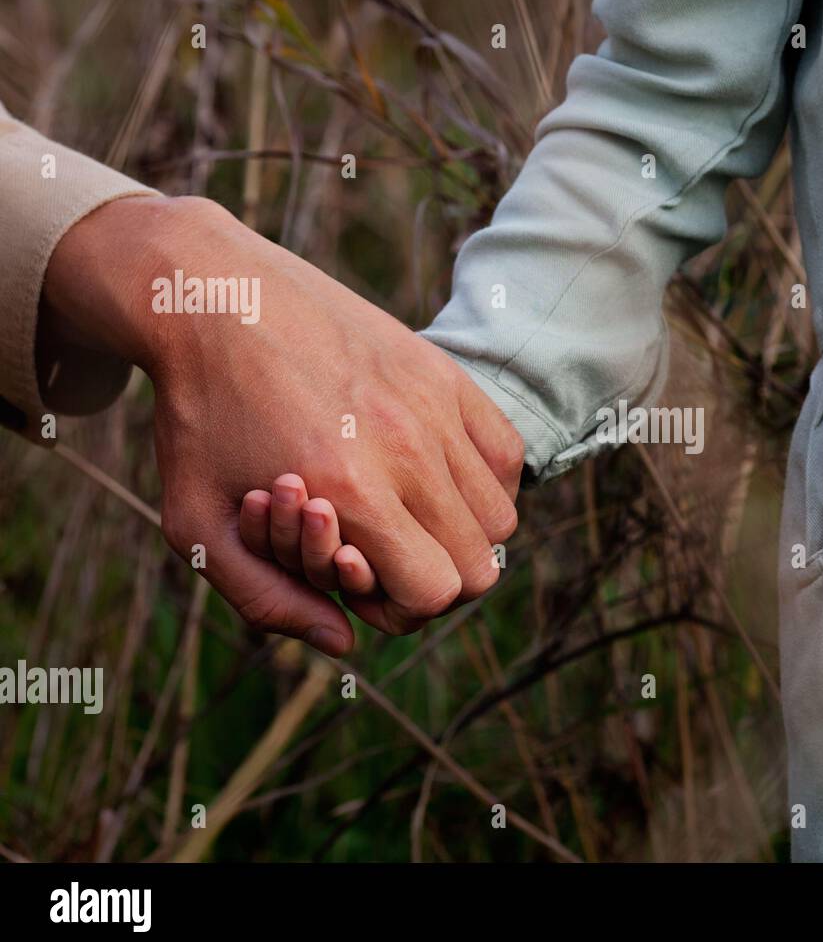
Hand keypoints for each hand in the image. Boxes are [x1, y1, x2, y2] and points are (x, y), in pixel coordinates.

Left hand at [40, 195, 522, 654]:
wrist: (214, 300)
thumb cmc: (198, 418)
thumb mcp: (194, 523)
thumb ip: (264, 599)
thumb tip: (341, 641)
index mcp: (349, 493)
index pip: (436, 592)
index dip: (402, 608)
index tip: (362, 583)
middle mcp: (408, 451)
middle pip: (481, 565)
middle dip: (437, 581)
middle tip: (390, 557)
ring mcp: (435, 409)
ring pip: (501, 516)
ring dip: (463, 534)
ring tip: (412, 515)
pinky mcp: (447, 375)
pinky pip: (508, 455)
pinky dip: (485, 482)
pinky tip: (438, 475)